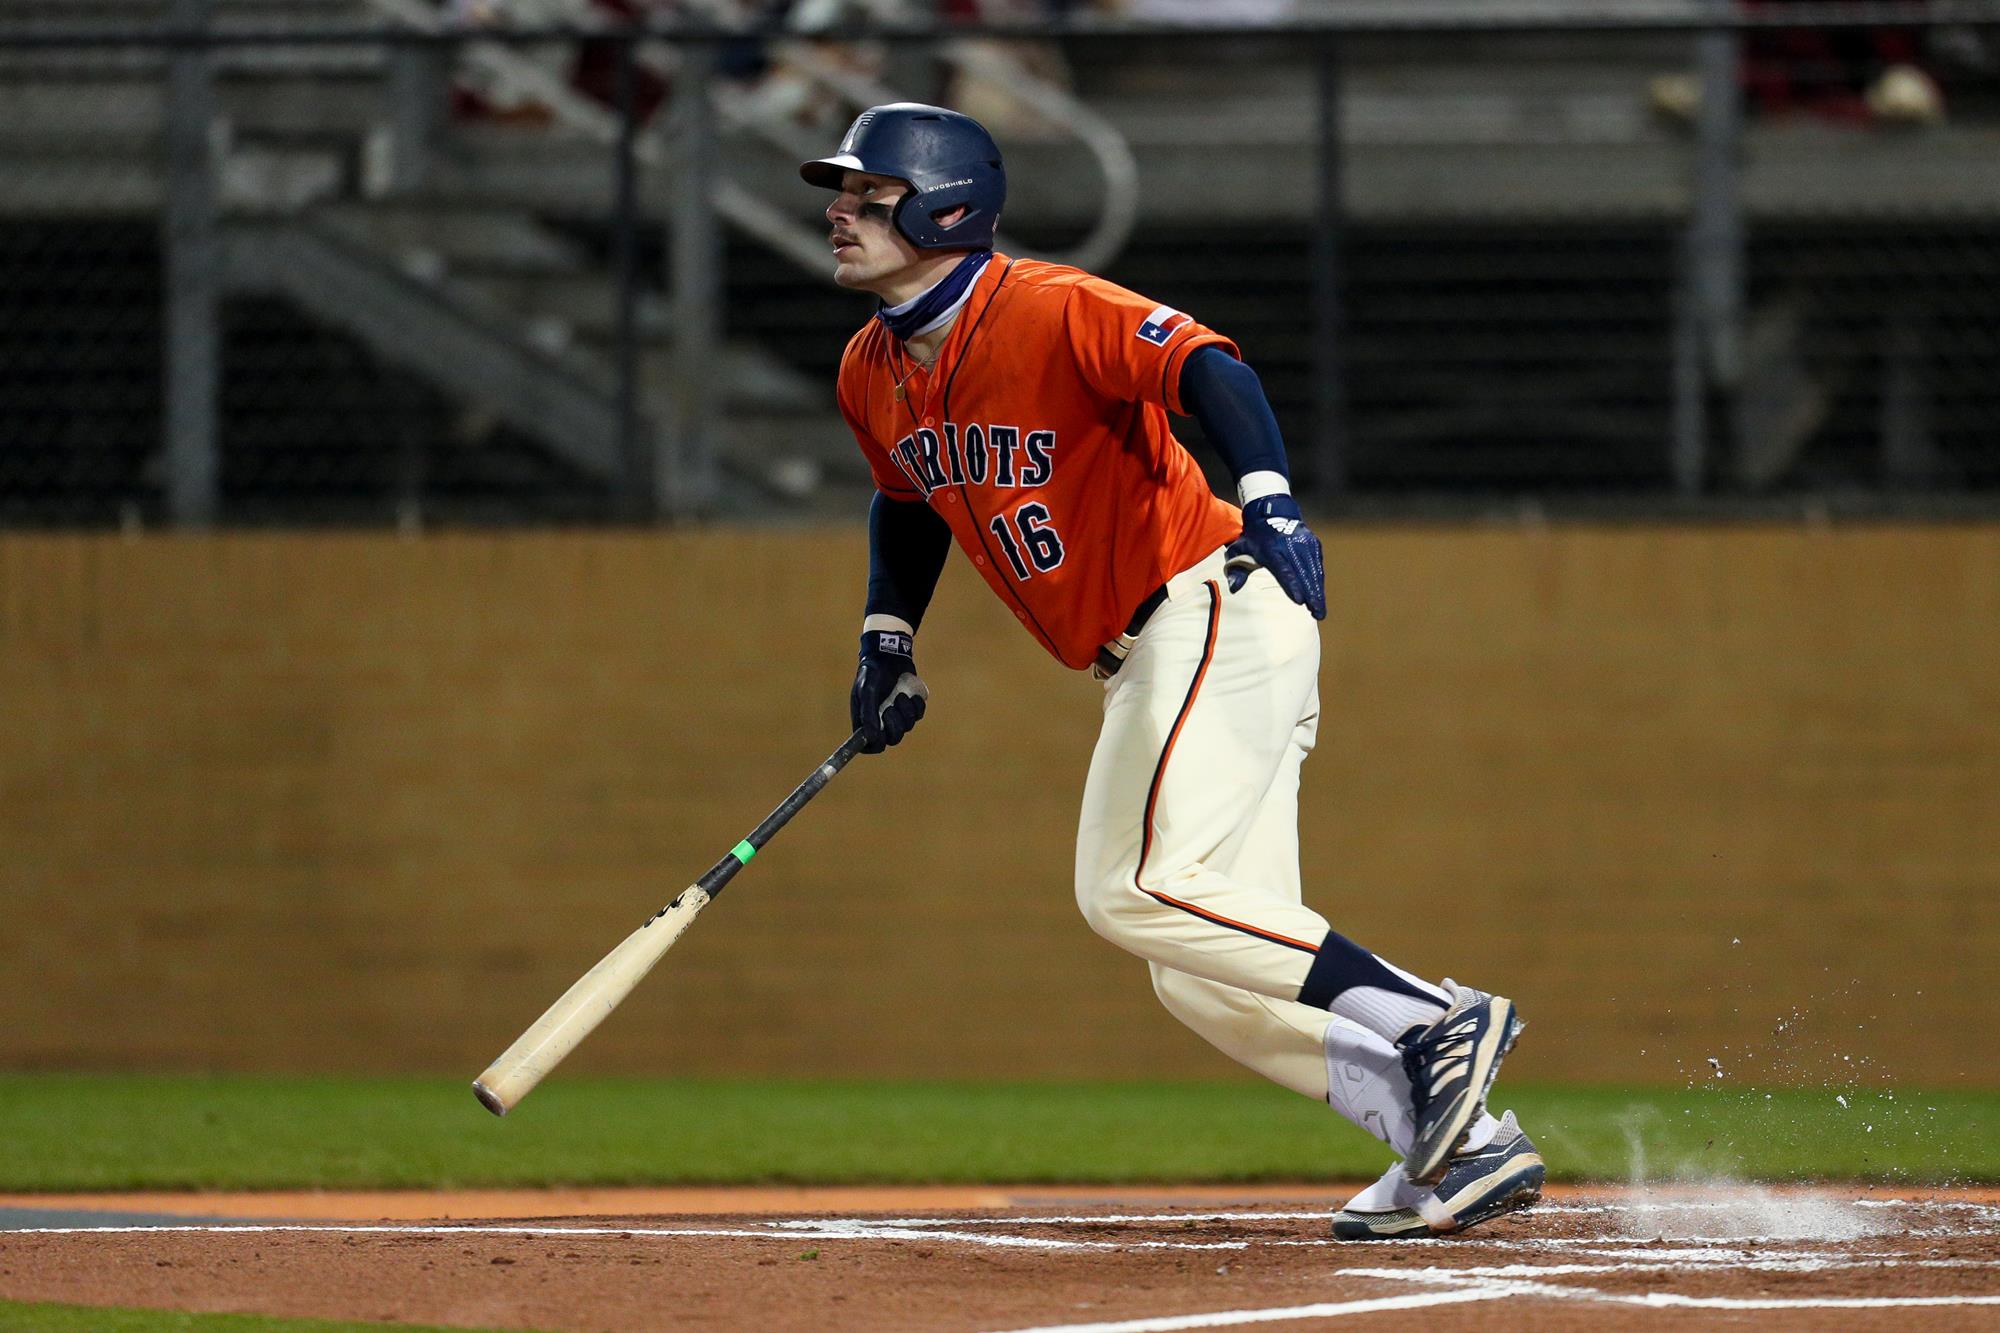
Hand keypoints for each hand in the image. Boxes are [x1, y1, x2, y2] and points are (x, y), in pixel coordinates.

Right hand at [850, 629, 929, 753]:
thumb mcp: (867, 691)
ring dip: (905, 712)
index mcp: (865, 720)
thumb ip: (868, 714)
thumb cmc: (873, 672)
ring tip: (900, 695)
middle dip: (894, 726)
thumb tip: (870, 737)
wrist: (889, 655)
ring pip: (907, 727)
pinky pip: (918, 715)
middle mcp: (881, 720)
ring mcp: (897, 714)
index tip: (880, 738)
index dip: (875, 746)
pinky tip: (911, 695)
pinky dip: (916, 705)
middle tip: (890, 709)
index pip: (870, 745)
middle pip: (892, 739)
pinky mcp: (910, 706)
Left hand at [1226, 494, 1325, 618]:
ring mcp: (1305, 543)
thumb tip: (1234, 588)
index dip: (1292, 585)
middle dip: (1311, 595)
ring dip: (1318, 591)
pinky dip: (1318, 581)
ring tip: (1320, 610)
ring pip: (1313, 571)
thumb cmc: (1254, 537)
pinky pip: (1317, 565)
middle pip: (1303, 574)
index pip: (1283, 570)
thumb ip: (1236, 569)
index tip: (1300, 601)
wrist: (1272, 512)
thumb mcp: (1240, 549)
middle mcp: (1291, 545)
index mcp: (1271, 548)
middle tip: (1317, 614)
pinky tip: (1320, 595)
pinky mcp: (1314, 543)